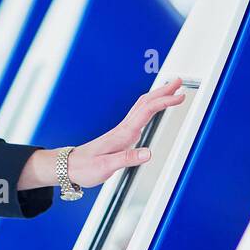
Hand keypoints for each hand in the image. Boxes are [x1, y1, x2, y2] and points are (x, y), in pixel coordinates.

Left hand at [18, 77, 185, 190]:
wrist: (70, 167)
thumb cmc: (85, 167)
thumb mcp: (106, 166)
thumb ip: (127, 158)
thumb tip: (148, 153)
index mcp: (122, 134)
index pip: (147, 111)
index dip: (164, 101)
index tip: (179, 96)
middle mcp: (123, 129)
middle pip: (145, 103)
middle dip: (163, 91)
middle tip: (178, 82)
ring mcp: (122, 131)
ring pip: (141, 106)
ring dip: (157, 96)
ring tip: (170, 89)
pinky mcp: (121, 135)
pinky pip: (138, 115)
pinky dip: (150, 107)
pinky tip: (153, 108)